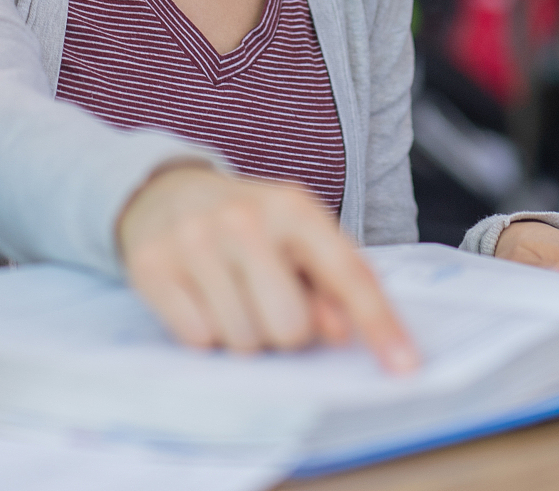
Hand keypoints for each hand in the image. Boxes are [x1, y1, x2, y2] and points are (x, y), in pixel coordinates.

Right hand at [117, 165, 418, 372]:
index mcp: (294, 208)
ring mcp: (194, 240)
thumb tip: (340, 333)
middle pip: (290, 328)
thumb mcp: (297, 238)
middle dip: (285, 332)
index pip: (348, 275)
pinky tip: (200, 298)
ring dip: (243, 334)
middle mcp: (243, 219)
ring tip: (232, 296)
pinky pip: (197, 340)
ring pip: (243, 341)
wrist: (167, 191)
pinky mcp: (152, 265)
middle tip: (268, 302)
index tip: (406, 368)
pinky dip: (204, 333)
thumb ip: (331, 283)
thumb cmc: (249, 225)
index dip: (380, 324)